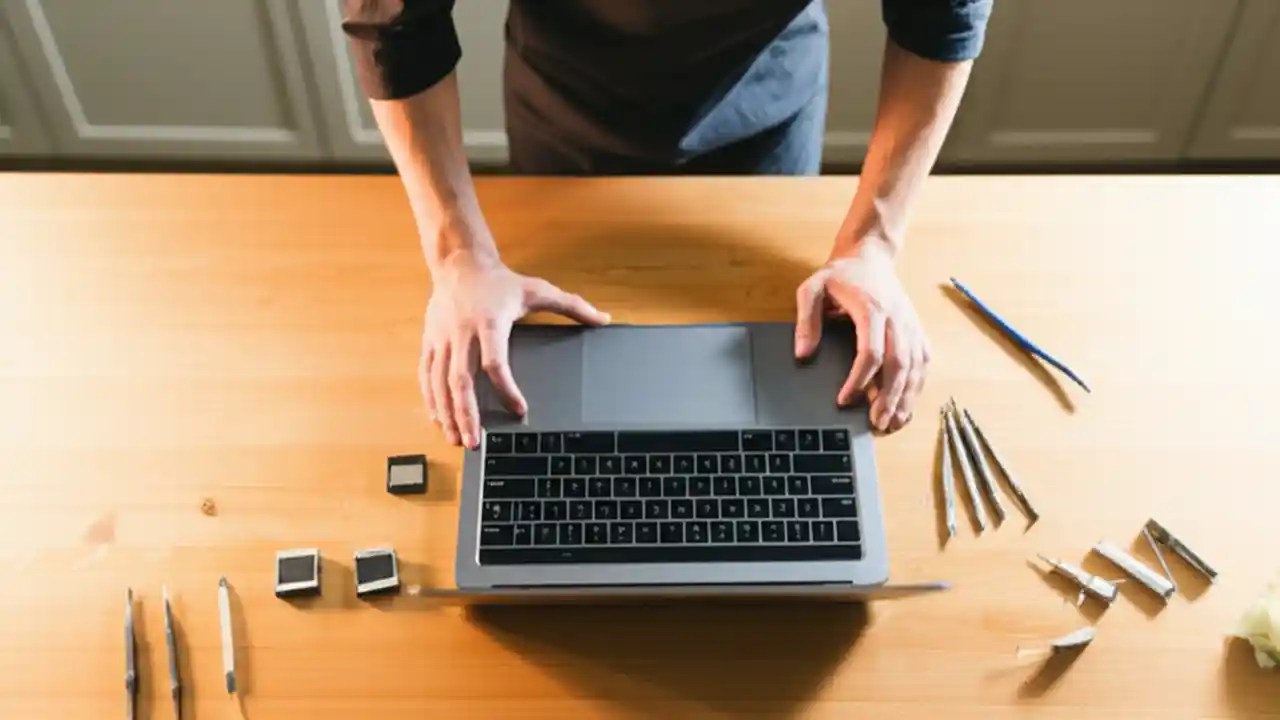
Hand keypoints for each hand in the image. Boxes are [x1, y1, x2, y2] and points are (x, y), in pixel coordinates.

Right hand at [421, 253, 609, 447]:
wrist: (460, 263)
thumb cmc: (500, 282)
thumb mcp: (537, 290)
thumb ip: (572, 306)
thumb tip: (604, 319)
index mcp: (490, 322)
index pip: (495, 362)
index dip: (506, 389)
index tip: (519, 409)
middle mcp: (462, 332)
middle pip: (461, 379)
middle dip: (467, 413)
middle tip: (476, 441)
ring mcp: (441, 338)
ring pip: (439, 382)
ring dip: (447, 413)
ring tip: (457, 439)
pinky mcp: (429, 341)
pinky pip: (426, 375)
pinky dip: (431, 399)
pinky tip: (439, 418)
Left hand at [793, 238, 929, 432]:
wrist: (870, 256)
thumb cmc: (840, 275)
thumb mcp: (812, 288)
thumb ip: (806, 320)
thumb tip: (803, 355)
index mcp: (872, 309)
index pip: (871, 352)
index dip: (859, 380)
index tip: (844, 400)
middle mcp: (897, 318)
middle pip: (899, 364)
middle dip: (890, 397)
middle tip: (877, 423)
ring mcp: (910, 324)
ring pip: (916, 366)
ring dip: (907, 396)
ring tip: (894, 422)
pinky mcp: (916, 328)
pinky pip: (923, 359)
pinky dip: (918, 383)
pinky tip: (908, 403)